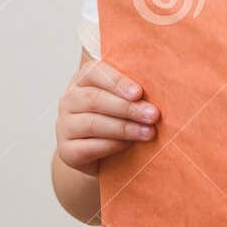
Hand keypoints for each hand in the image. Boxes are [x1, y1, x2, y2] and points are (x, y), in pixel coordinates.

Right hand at [55, 56, 159, 176]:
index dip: (117, 82)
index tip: (139, 92)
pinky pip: (88, 147)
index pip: (95, 72)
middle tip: (153, 115)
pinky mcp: (67, 151)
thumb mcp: (122, 99)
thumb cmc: (115, 118)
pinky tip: (129, 145)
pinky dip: (112, 145)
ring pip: (92, 123)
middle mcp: (69, 100)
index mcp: (82, 80)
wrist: (95, 154)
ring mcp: (64, 126)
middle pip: (94, 99)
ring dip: (124, 128)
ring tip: (148, 132)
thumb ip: (133, 91)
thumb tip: (162, 86)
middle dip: (127, 108)